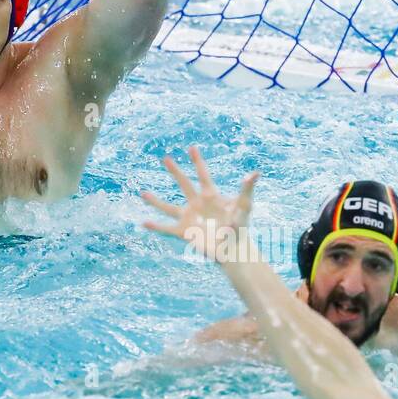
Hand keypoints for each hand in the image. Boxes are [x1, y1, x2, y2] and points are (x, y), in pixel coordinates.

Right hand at [140, 146, 258, 262]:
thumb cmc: (241, 227)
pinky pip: (167, 229)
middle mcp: (197, 204)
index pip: (203, 175)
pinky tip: (144, 223)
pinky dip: (155, 227)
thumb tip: (254, 173)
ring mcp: (189, 218)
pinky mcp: (185, 233)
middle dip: (175, 172)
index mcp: (211, 196)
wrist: (234, 250)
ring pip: (169, 208)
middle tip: (166, 158)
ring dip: (156, 201)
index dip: (197, 162)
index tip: (192, 148)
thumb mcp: (245, 207)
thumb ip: (247, 190)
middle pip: (184, 185)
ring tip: (143, 193)